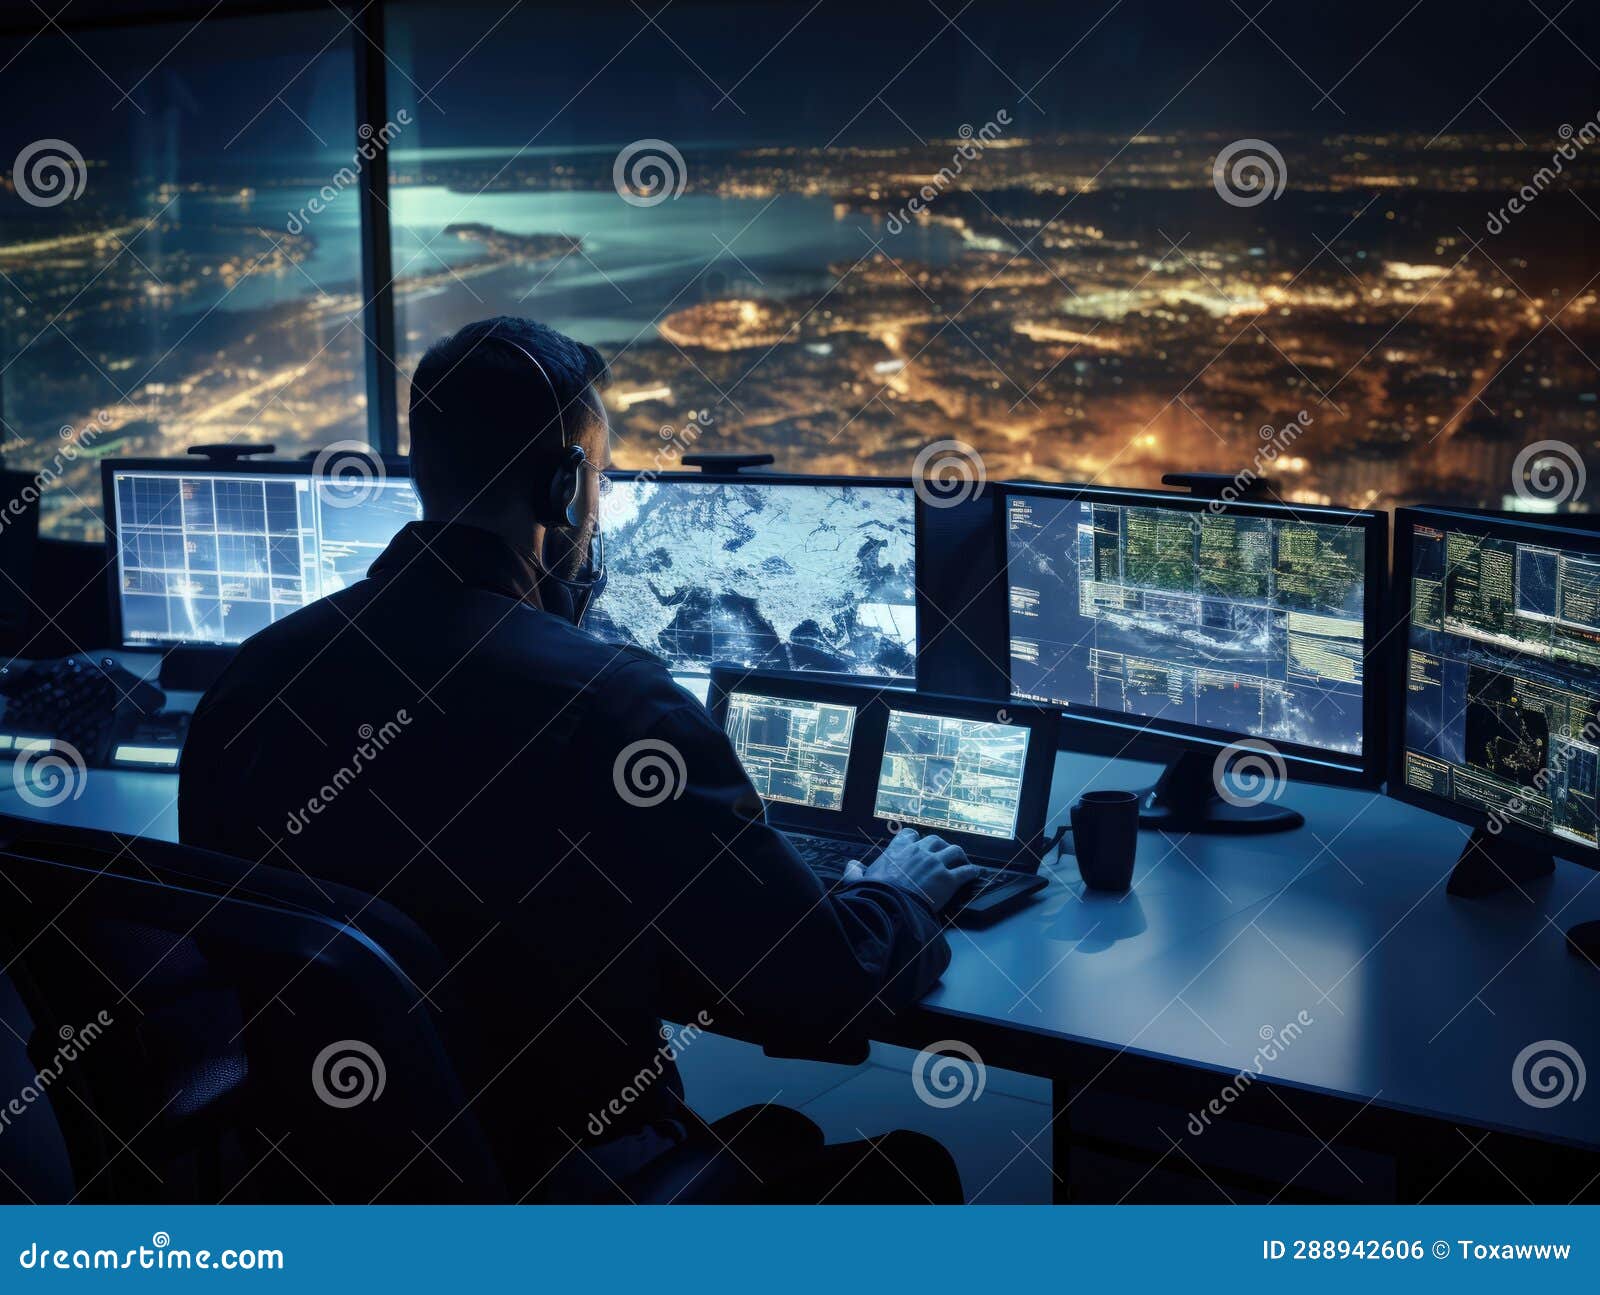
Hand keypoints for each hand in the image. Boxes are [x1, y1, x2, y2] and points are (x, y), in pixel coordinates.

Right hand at [841, 828, 980, 912]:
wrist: (890, 907)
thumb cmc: (874, 895)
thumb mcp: (858, 880)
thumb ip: (854, 871)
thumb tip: (851, 865)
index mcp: (898, 849)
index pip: (910, 834)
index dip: (916, 839)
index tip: (919, 845)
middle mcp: (919, 851)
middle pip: (936, 841)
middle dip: (941, 847)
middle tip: (944, 856)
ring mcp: (936, 863)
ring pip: (955, 851)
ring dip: (960, 857)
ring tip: (963, 862)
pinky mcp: (949, 879)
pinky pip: (966, 871)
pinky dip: (972, 872)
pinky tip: (975, 874)